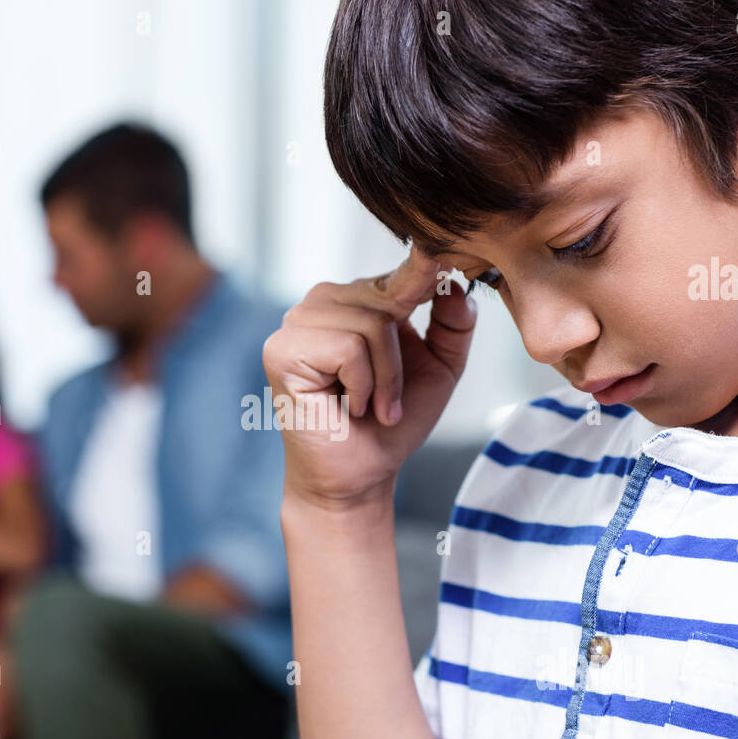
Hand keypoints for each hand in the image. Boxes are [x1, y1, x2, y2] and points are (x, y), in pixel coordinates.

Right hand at [261, 245, 476, 507]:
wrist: (360, 475)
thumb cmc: (391, 424)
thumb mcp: (440, 367)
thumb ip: (455, 324)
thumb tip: (455, 284)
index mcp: (357, 299)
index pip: (398, 273)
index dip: (424, 276)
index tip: (445, 263)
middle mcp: (323, 302)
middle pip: (388, 298)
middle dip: (401, 360)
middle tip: (388, 402)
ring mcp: (297, 323)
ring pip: (372, 324)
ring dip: (384, 379)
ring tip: (370, 407)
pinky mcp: (282, 350)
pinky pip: (349, 348)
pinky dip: (362, 385)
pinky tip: (349, 406)